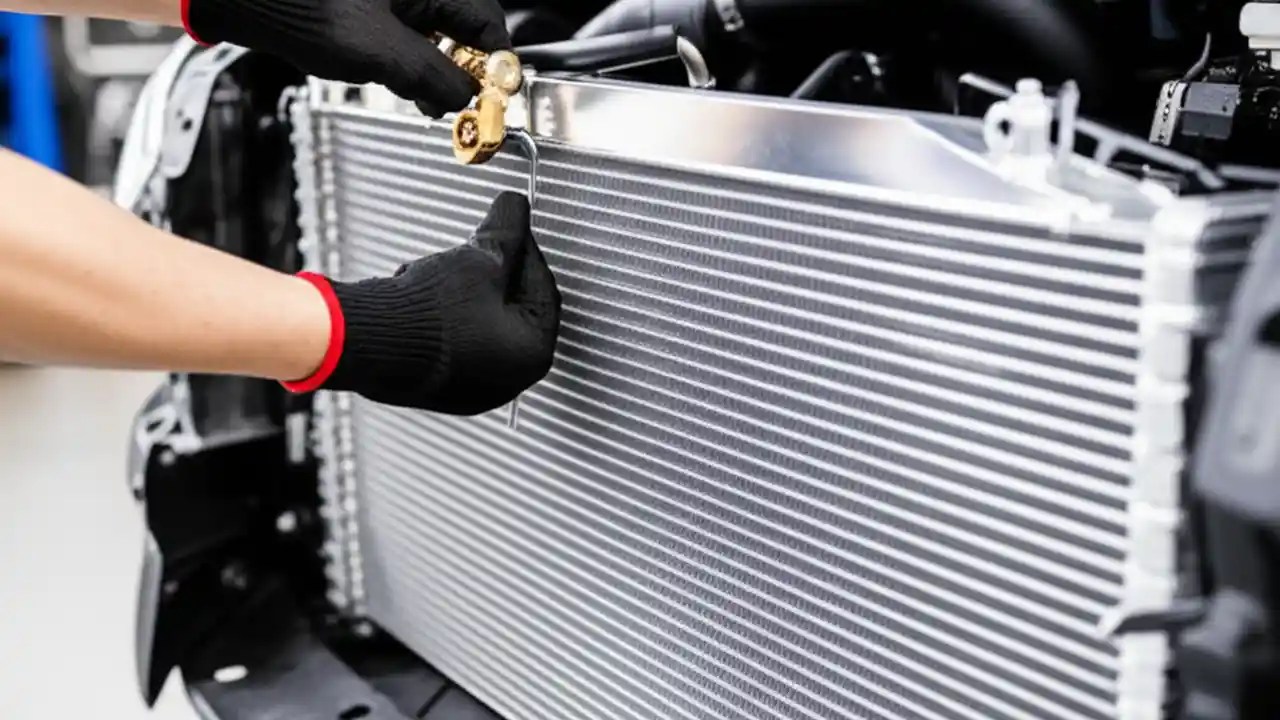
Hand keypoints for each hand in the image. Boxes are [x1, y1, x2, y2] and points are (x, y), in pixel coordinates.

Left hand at [185, 0, 509, 115]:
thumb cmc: (303, 9)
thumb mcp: (381, 55)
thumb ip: (434, 78)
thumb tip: (466, 97)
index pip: (489, 24)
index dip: (494, 67)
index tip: (492, 99)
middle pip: (465, 25)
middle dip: (463, 68)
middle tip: (455, 104)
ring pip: (435, 28)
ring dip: (435, 65)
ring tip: (423, 96)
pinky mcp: (372, 2)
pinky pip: (408, 26)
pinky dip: (409, 53)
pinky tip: (396, 76)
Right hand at [285, 192, 560, 414]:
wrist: (367, 342)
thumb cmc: (432, 313)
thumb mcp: (479, 259)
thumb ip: (506, 230)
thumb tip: (515, 204)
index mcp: (533, 355)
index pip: (543, 291)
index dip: (526, 252)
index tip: (511, 230)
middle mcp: (507, 381)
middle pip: (509, 311)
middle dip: (491, 274)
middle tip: (473, 249)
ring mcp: (471, 390)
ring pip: (477, 325)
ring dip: (462, 293)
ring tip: (439, 275)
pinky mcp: (437, 389)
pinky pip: (451, 344)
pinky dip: (442, 318)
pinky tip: (421, 299)